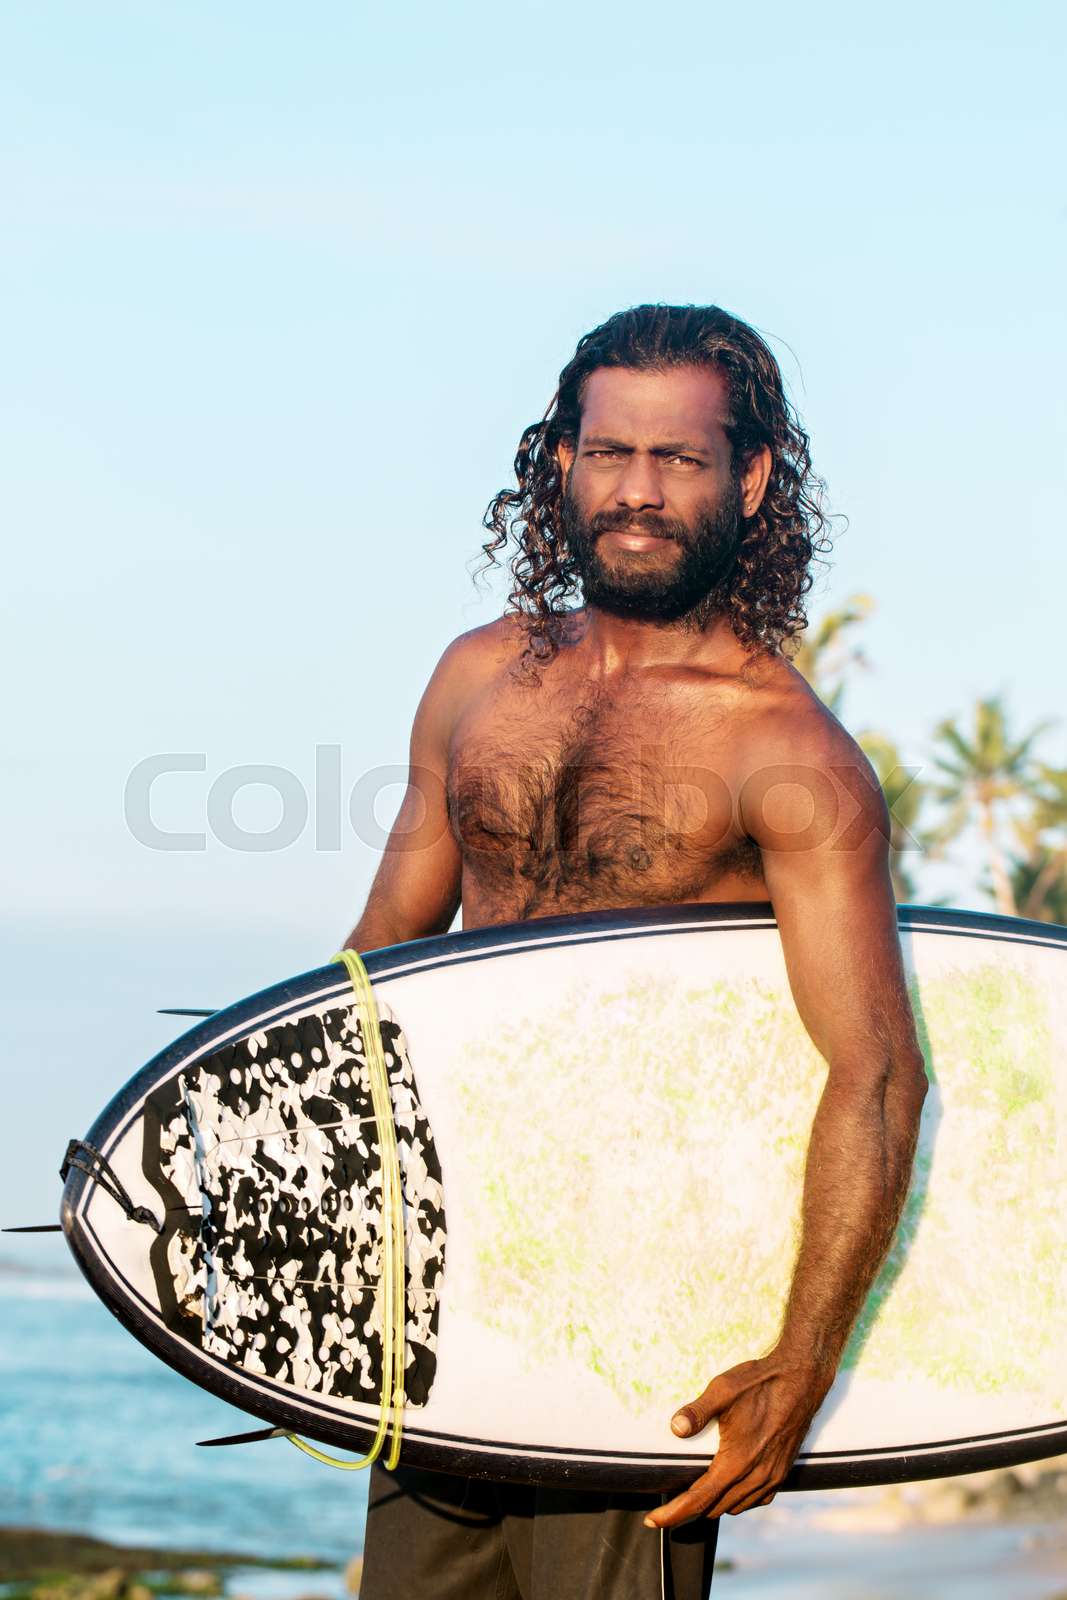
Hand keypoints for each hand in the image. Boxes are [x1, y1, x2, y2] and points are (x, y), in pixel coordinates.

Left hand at [644, 1349, 834, 1527]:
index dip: (673, 1514)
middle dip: (689, 1508)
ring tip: (696, 1492)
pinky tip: (728, 1487)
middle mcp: (756, 1476)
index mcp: (738, 1461)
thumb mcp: (723, 1389)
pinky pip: (755, 1500)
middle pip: (714, 1508)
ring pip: (735, 1507)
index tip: (652, 1521)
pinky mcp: (782, 1473)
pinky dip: (737, 1500)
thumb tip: (675, 1428)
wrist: (801, 1379)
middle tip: (669, 1499)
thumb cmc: (760, 1381)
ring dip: (714, 1504)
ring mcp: (772, 1477)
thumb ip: (697, 1411)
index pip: (699, 1499)